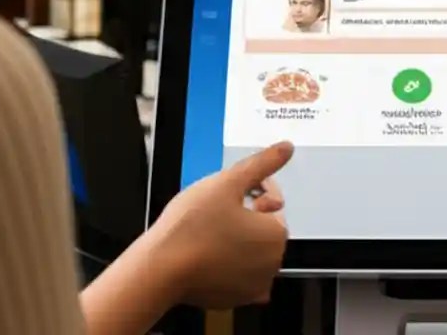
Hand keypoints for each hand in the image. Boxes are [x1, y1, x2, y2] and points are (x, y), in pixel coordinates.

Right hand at [148, 141, 294, 308]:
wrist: (160, 270)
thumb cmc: (191, 227)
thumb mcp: (227, 182)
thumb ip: (261, 164)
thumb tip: (286, 148)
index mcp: (276, 234)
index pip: (274, 202)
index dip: (256, 188)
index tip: (238, 186)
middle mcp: (273, 262)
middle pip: (264, 229)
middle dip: (248, 215)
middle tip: (220, 206)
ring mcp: (254, 284)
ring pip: (251, 251)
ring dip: (238, 238)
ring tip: (211, 228)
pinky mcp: (235, 299)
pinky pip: (238, 275)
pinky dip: (228, 263)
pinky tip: (209, 251)